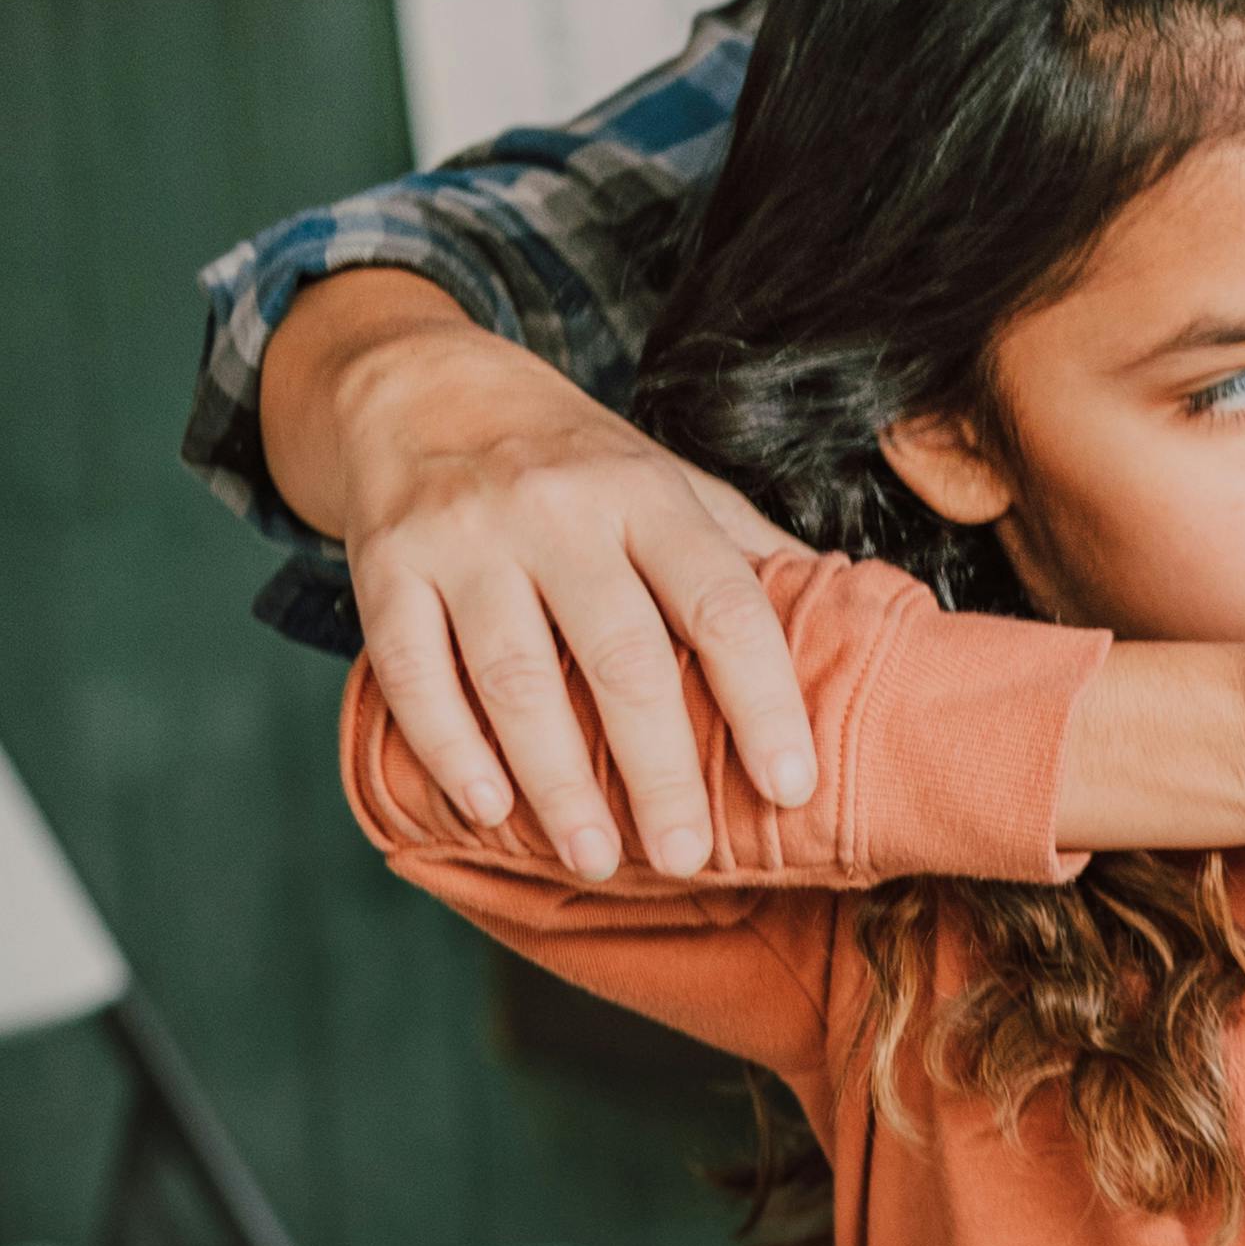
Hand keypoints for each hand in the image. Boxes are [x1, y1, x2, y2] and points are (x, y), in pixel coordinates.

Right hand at [266, 272, 812, 875]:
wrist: (422, 387)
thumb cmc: (572, 463)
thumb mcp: (666, 480)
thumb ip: (746, 553)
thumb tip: (858, 619)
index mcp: (646, 495)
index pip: (721, 606)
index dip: (763, 701)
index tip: (791, 787)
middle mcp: (556, 511)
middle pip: (620, 657)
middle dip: (659, 770)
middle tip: (687, 855)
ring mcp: (464, 538)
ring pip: (515, 676)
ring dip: (557, 782)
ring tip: (595, 859)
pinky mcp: (384, 565)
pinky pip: (412, 670)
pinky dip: (450, 747)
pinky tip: (487, 810)